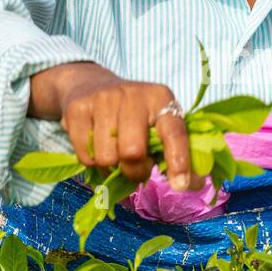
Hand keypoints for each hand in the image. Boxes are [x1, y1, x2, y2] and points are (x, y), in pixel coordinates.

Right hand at [57, 66, 205, 190]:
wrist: (89, 84)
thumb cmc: (134, 115)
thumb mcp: (159, 124)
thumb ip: (178, 153)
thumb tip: (193, 185)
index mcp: (160, 98)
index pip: (174, 132)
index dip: (179, 161)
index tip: (179, 186)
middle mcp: (132, 94)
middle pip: (133, 152)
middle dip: (135, 172)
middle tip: (136, 170)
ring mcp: (103, 99)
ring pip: (106, 158)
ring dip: (111, 169)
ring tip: (115, 158)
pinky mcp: (78, 109)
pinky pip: (85, 156)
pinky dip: (92, 163)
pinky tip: (96, 148)